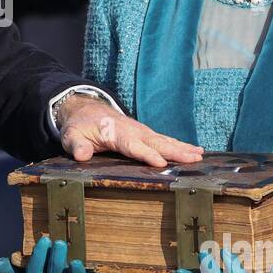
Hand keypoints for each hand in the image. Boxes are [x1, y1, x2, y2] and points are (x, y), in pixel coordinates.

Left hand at [57, 95, 201, 166]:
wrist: (87, 110)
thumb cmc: (80, 126)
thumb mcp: (71, 136)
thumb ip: (77, 145)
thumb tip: (81, 155)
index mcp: (115, 132)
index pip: (132, 145)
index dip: (146, 154)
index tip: (161, 163)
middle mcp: (132, 130)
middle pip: (155, 142)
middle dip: (174, 150)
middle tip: (194, 158)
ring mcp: (141, 132)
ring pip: (164, 140)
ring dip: (182, 148)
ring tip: (200, 155)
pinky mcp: (145, 135)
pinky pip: (165, 140)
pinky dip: (180, 145)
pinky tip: (196, 151)